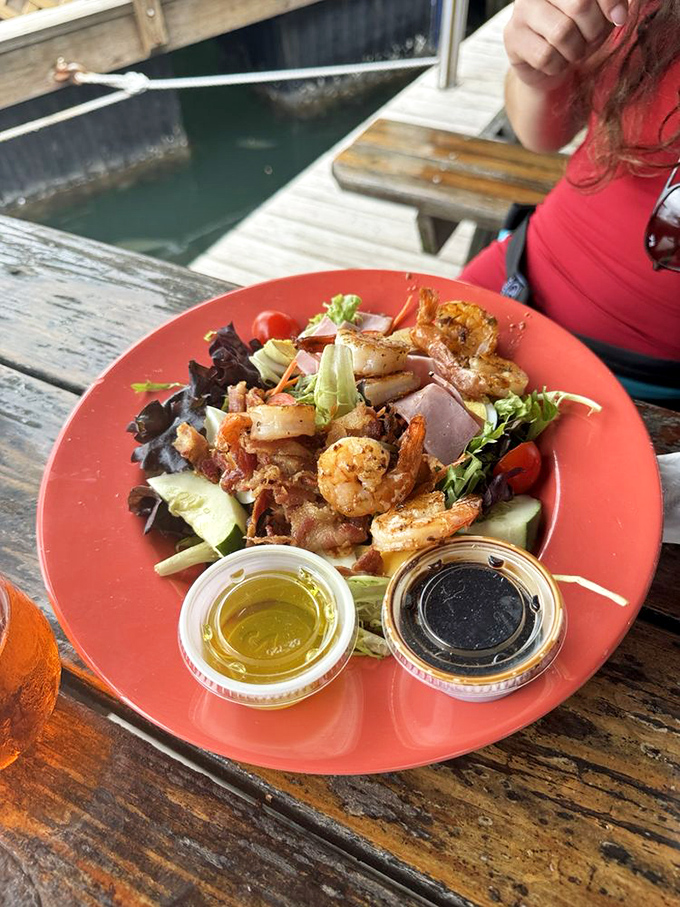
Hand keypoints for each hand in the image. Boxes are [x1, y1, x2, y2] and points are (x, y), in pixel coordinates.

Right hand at [504, 0, 628, 89]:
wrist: (548, 64)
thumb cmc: (577, 33)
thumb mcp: (600, 15)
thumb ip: (612, 5)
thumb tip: (620, 14)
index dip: (610, 2)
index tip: (619, 19)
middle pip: (579, 5)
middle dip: (593, 30)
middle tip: (590, 40)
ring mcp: (521, 11)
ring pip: (561, 33)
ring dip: (575, 51)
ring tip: (573, 51)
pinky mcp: (512, 38)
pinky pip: (545, 56)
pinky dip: (558, 66)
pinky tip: (556, 62)